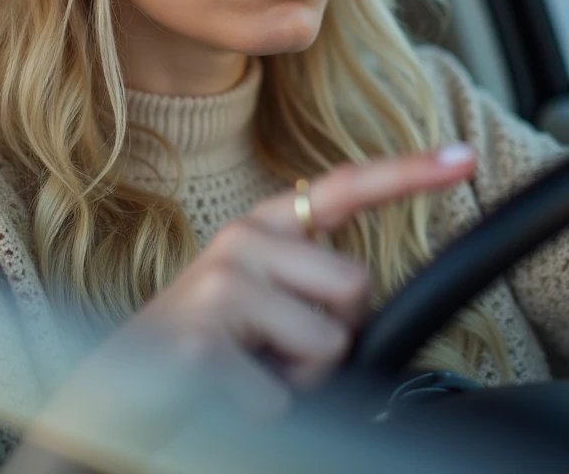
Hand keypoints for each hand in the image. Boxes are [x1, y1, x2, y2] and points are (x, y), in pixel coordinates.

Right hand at [28, 145, 475, 466]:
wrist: (108, 394)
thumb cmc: (199, 349)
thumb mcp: (254, 301)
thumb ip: (304, 281)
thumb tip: (358, 292)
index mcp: (259, 228)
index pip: (342, 188)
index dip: (407, 172)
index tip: (461, 156)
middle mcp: (240, 241)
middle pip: (357, 286)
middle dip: (333, 337)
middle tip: (271, 352)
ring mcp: (219, 286)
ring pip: (330, 344)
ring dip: (299, 380)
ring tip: (245, 372)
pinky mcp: (202, 341)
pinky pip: (283, 397)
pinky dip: (263, 412)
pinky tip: (220, 395)